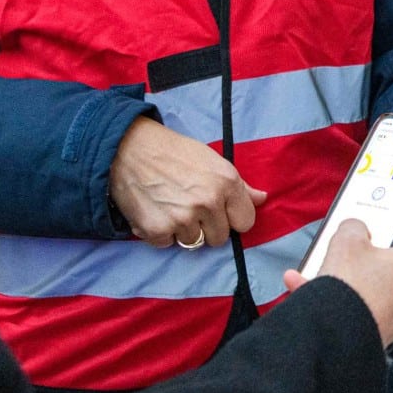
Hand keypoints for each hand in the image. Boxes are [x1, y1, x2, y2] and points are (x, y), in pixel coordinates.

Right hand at [109, 117, 265, 247]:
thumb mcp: (213, 161)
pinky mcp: (157, 230)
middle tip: (191, 206)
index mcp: (226, 183)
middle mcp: (208, 203)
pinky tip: (156, 211)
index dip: (232, 217)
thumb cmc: (174, 152)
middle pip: (220, 238)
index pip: (245, 222)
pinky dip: (161, 232)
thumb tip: (263, 199)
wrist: (129, 149)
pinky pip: (167, 244)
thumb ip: (240, 185)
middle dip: (208, 226)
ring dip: (183, 230)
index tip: (219, 210)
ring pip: (194, 243)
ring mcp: (182, 219)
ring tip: (171, 206)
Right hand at [288, 215, 392, 345]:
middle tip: (360, 246)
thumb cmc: (351, 292)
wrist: (335, 342)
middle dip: (381, 254)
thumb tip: (355, 229)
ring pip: (379, 288)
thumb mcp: (346, 242)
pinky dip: (341, 300)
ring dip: (353, 277)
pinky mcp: (382, 332)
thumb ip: (354, 228)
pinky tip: (305, 287)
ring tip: (320, 270)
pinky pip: (363, 308)